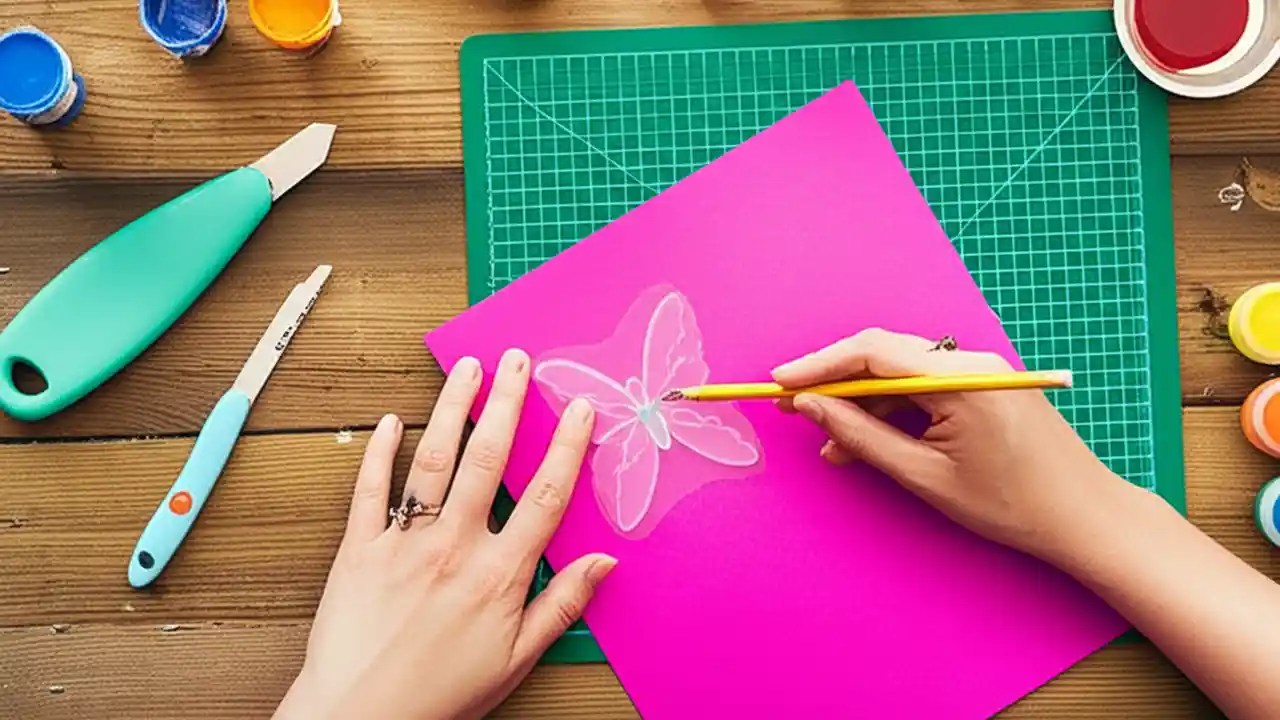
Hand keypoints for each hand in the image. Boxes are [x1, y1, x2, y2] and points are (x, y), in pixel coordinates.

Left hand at [275, 349, 616, 719]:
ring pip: (433, 459)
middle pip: (488, 459)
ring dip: (453, 408)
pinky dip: (380, 449)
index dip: (566, 447)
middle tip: (518, 362)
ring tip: (467, 370)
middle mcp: (454, 545)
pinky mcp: (358, 548)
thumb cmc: (441, 694)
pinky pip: (371, 488)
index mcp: (499, 573)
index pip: (544, 495)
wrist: (361, 717)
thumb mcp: (517, 660)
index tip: (579, 409)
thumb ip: (562, 605)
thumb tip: (604, 562)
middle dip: (507, 403)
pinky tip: (394, 419)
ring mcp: (403, 542)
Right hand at [772, 328, 1134, 564]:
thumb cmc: (1012, 505)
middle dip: (834, 383)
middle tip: (790, 408)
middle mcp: (970, 361)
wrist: (1084, 518)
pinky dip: (893, 413)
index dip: (818, 365)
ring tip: (831, 445)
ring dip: (863, 405)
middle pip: (883, 357)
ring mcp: (980, 371)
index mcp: (960, 378)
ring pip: (901, 375)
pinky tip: (869, 443)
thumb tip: (811, 407)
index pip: (873, 353)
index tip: (778, 383)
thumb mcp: (924, 475)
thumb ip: (862, 436)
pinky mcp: (984, 386)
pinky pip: (925, 389)